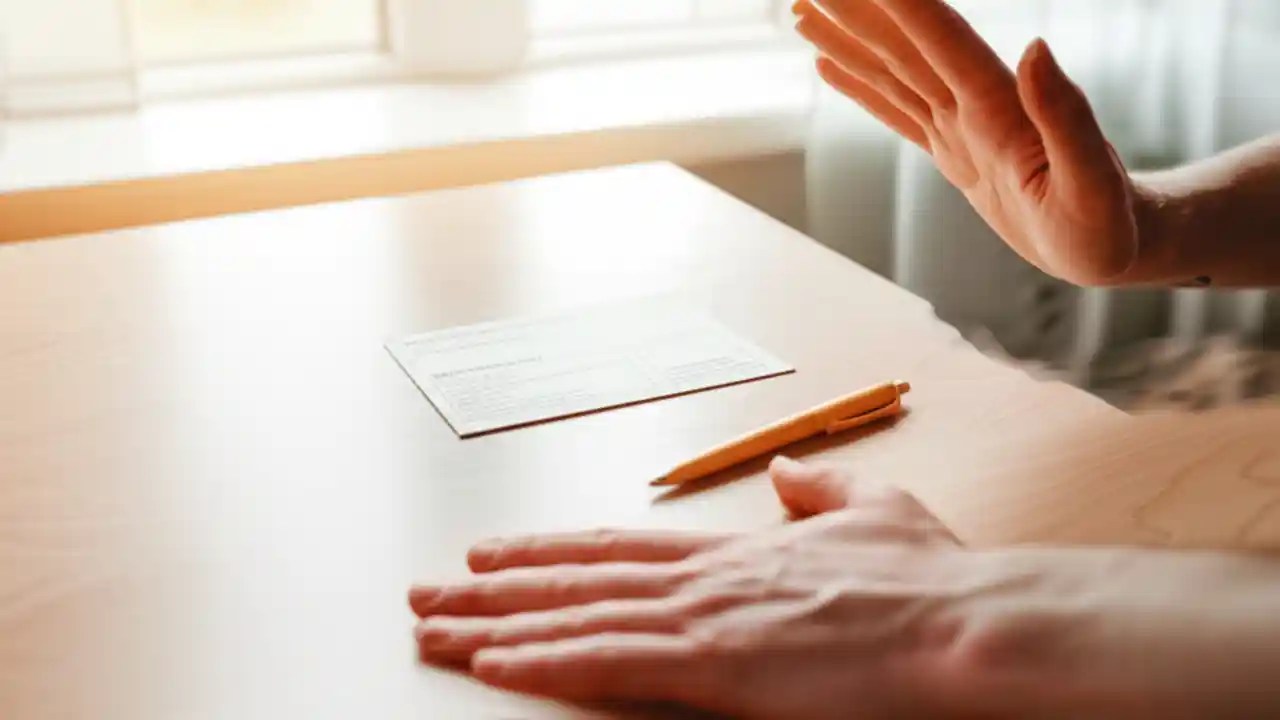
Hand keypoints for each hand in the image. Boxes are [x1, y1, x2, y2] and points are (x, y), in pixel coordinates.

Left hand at [410, 457, 1279, 717]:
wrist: (966, 619)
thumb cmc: (927, 580)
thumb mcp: (872, 513)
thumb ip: (822, 491)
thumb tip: (791, 472)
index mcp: (731, 554)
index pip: (615, 547)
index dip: (547, 551)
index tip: (492, 552)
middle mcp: (701, 580)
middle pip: (574, 580)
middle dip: (494, 588)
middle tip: (425, 589)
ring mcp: (703, 620)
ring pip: (574, 617)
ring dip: (494, 624)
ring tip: (429, 626)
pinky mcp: (716, 664)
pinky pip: (610, 662)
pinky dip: (545, 659)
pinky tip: (492, 661)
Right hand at [793, 0, 1155, 285]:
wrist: (1114, 245)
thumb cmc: (1107, 225)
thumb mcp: (1094, 183)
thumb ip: (1065, 115)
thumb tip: (1035, 46)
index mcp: (1000, 108)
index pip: (942, 42)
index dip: (902, 4)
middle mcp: (974, 106)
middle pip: (904, 46)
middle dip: (859, 10)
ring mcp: (958, 128)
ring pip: (891, 72)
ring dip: (848, 40)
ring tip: (802, 11)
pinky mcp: (951, 152)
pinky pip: (896, 111)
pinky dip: (860, 86)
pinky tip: (830, 65)